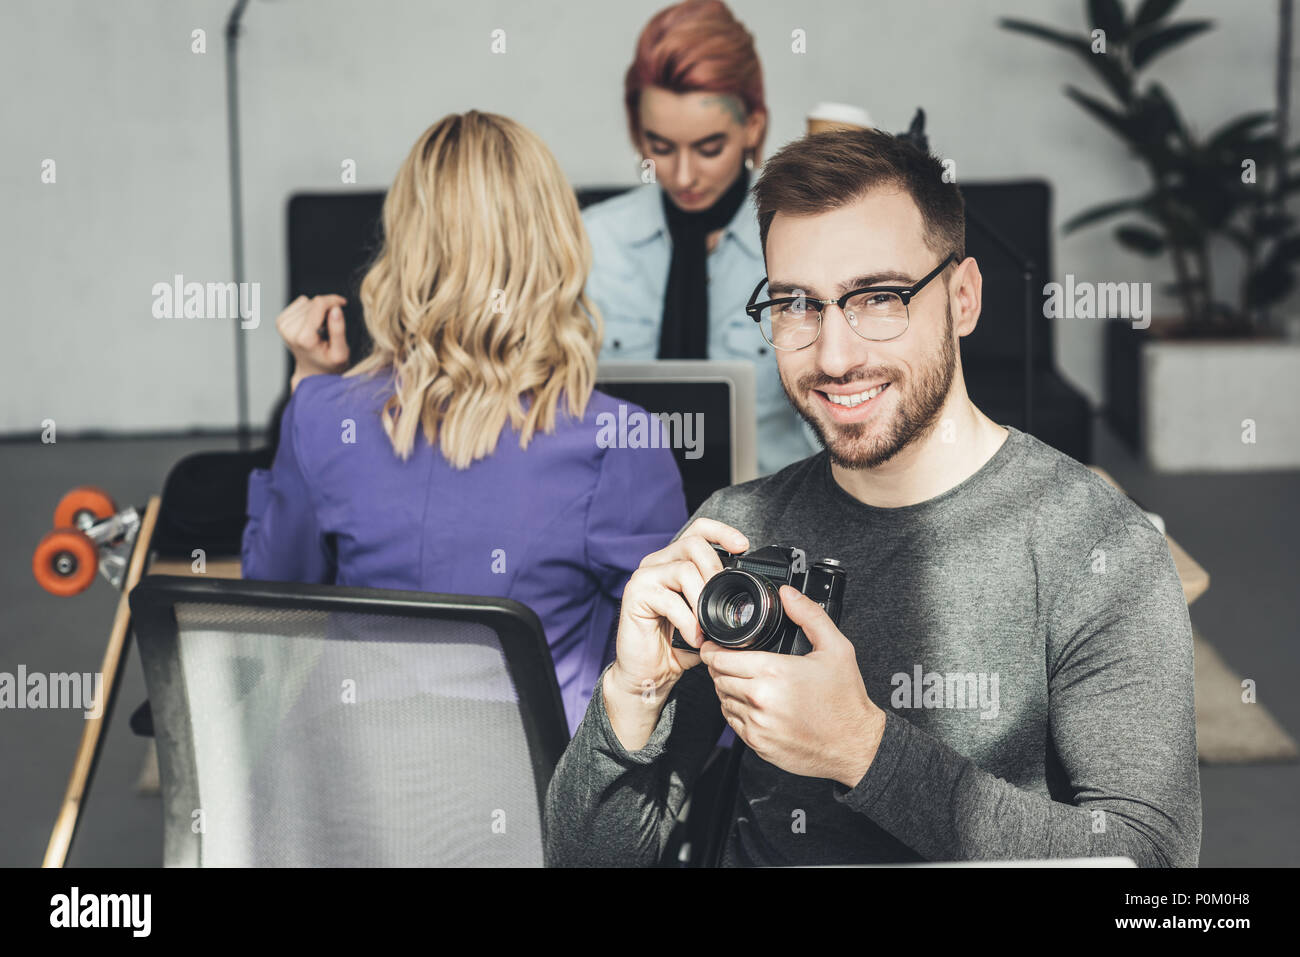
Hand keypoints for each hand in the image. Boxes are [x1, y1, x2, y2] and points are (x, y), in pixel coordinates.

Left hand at [276, 294, 349, 390]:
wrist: (313, 372)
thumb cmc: (329, 363)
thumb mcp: (341, 352)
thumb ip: (338, 330)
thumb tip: (335, 308)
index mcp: (305, 338)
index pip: (318, 305)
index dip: (333, 300)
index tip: (343, 303)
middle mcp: (290, 331)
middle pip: (313, 303)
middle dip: (326, 308)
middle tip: (332, 325)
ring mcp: (283, 326)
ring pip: (307, 302)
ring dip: (317, 311)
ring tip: (322, 328)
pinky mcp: (281, 322)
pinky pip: (300, 304)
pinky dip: (309, 311)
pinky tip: (312, 325)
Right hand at [603, 519, 748, 750]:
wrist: (650, 673)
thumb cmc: (676, 646)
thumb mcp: (706, 619)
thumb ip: (719, 601)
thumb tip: (748, 597)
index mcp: (676, 561)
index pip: (698, 530)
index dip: (722, 532)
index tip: (743, 547)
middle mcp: (658, 562)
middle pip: (693, 545)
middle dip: (716, 571)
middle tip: (722, 600)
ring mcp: (644, 576)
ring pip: (684, 570)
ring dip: (702, 600)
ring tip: (707, 626)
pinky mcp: (634, 594)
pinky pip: (669, 599)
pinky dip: (687, 621)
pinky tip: (693, 638)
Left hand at [701, 585, 885, 786]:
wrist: (854, 745)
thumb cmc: (845, 700)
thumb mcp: (835, 648)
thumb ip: (809, 615)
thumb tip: (788, 594)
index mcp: (775, 672)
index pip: (722, 658)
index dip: (713, 650)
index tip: (713, 646)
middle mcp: (761, 699)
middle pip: (718, 677)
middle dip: (720, 667)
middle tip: (730, 661)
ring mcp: (757, 724)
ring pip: (723, 700)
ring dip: (728, 689)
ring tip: (746, 682)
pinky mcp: (757, 744)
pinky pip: (732, 722)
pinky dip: (737, 710)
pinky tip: (754, 704)